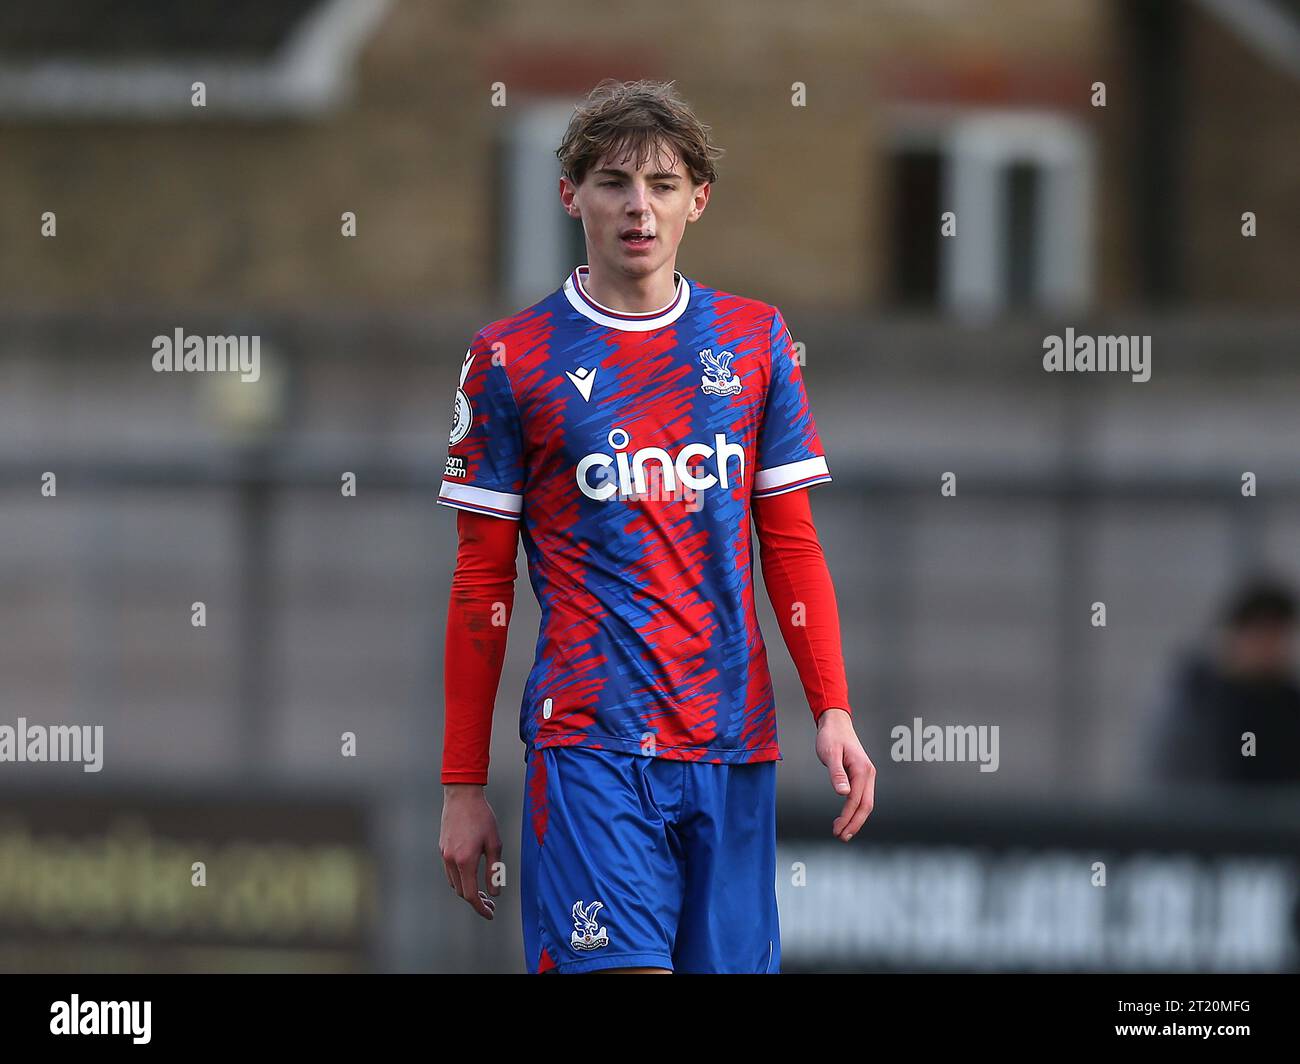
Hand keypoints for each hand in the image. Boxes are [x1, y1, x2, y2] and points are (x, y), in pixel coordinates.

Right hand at [439, 784, 502, 918]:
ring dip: (467, 890)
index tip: (491, 914)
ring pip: (454, 882)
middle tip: (491, 903)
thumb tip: (495, 892)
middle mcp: (451, 860)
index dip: (481, 908)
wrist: (462, 795)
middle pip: (461, 891)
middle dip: (476, 900)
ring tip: (483, 891)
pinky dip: (460, 878)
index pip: (470, 894)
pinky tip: (471, 874)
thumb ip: (494, 870)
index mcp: (465, 860)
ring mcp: (444, 854)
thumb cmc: (482, 817)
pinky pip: (450, 871)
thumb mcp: (494, 843)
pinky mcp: (442, 848)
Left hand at [814, 709, 874, 841]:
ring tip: (842, 832)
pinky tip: (845, 817)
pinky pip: (861, 797)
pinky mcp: (861, 776)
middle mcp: (868, 774)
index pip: (856, 800)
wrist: (836, 723)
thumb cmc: (831, 737)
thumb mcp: (830, 754)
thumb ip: (837, 774)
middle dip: (854, 823)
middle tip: (841, 837)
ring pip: (865, 803)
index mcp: (862, 770)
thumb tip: (843, 794)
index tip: (837, 829)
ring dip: (855, 819)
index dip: (847, 817)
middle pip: (866, 806)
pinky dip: (854, 810)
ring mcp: (866, 775)